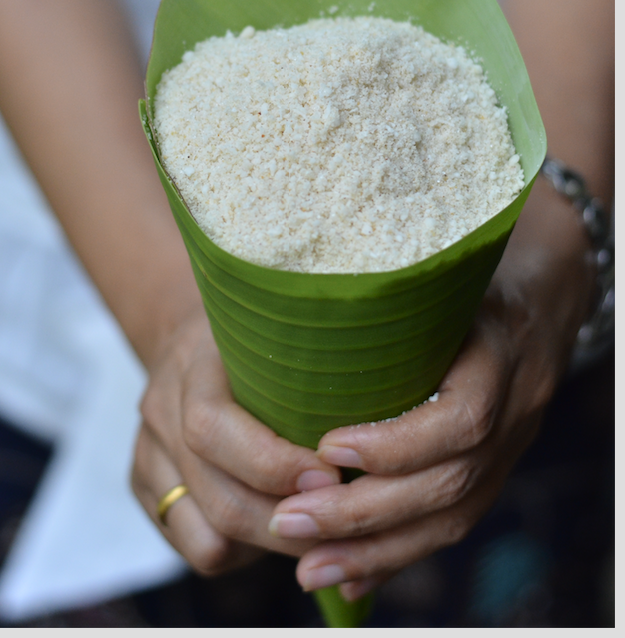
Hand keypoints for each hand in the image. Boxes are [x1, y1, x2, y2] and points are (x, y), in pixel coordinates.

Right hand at [131, 306, 342, 574]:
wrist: (184, 340)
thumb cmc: (250, 337)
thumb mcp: (275, 328)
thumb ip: (309, 362)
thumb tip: (383, 416)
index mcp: (191, 366)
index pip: (212, 426)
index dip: (272, 463)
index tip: (331, 473)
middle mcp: (161, 414)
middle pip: (218, 497)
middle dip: (289, 522)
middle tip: (346, 522)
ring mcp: (147, 457)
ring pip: (207, 536)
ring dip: (272, 546)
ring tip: (322, 533)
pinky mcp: (148, 492)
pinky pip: (197, 548)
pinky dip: (243, 551)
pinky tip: (278, 528)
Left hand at [266, 182, 594, 601]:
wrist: (546, 288)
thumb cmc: (472, 266)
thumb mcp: (440, 263)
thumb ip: (390, 284)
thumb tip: (292, 303)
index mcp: (502, 347)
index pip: (464, 417)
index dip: (397, 442)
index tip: (326, 445)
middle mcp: (518, 404)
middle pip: (452, 482)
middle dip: (366, 511)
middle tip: (288, 521)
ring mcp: (514, 441)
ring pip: (455, 515)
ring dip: (377, 548)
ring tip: (308, 563)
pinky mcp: (499, 466)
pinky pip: (456, 523)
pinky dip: (399, 553)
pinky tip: (350, 572)